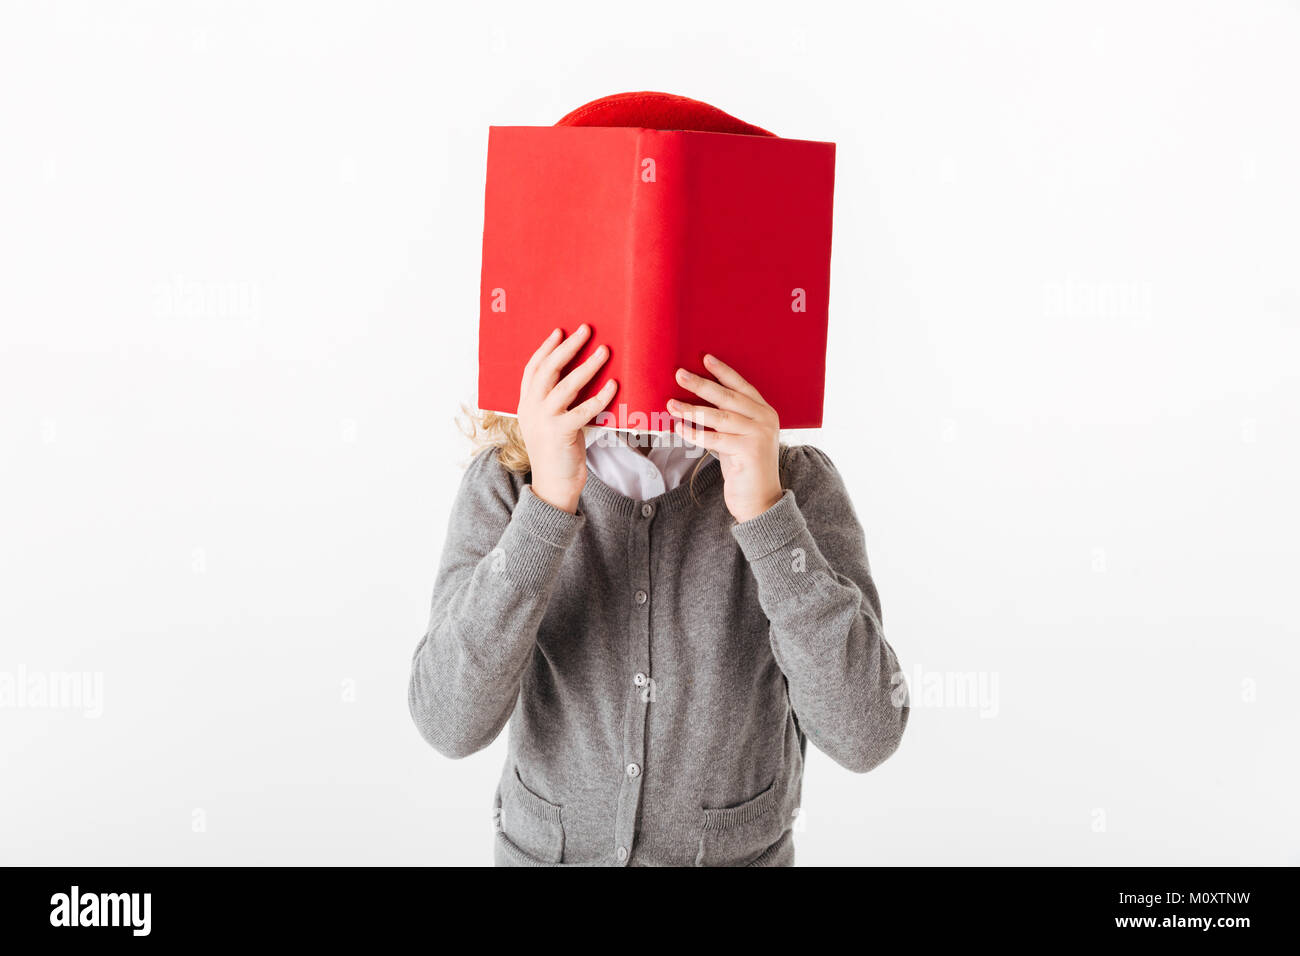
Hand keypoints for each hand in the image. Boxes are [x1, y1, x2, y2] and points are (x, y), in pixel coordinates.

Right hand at [517, 325, 616, 512]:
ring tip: (605, 351)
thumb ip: (557, 402)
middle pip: (548, 369)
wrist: (553, 487)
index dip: (546, 348)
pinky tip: (614, 385)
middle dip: (568, 347)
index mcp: (526, 404)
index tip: (560, 331)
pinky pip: (583, 410)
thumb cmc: (558, 453)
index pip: (533, 368)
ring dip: (587, 366)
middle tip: (586, 330)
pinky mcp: (561, 434)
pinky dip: (600, 396)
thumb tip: (580, 376)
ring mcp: (544, 421)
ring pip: (566, 385)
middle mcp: (531, 409)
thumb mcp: (550, 423)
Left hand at [668, 354, 781, 522]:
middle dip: (701, 384)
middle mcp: (765, 420)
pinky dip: (695, 433)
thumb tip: (695, 404)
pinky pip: (715, 438)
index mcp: (765, 412)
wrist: (760, 501)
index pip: (742, 386)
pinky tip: (679, 427)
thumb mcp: (738, 438)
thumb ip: (727, 420)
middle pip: (728, 397)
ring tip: (671, 403)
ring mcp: (759, 435)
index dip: (723, 372)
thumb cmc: (744, 467)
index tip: (705, 358)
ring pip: (719, 417)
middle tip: (679, 374)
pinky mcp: (749, 451)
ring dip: (692, 409)